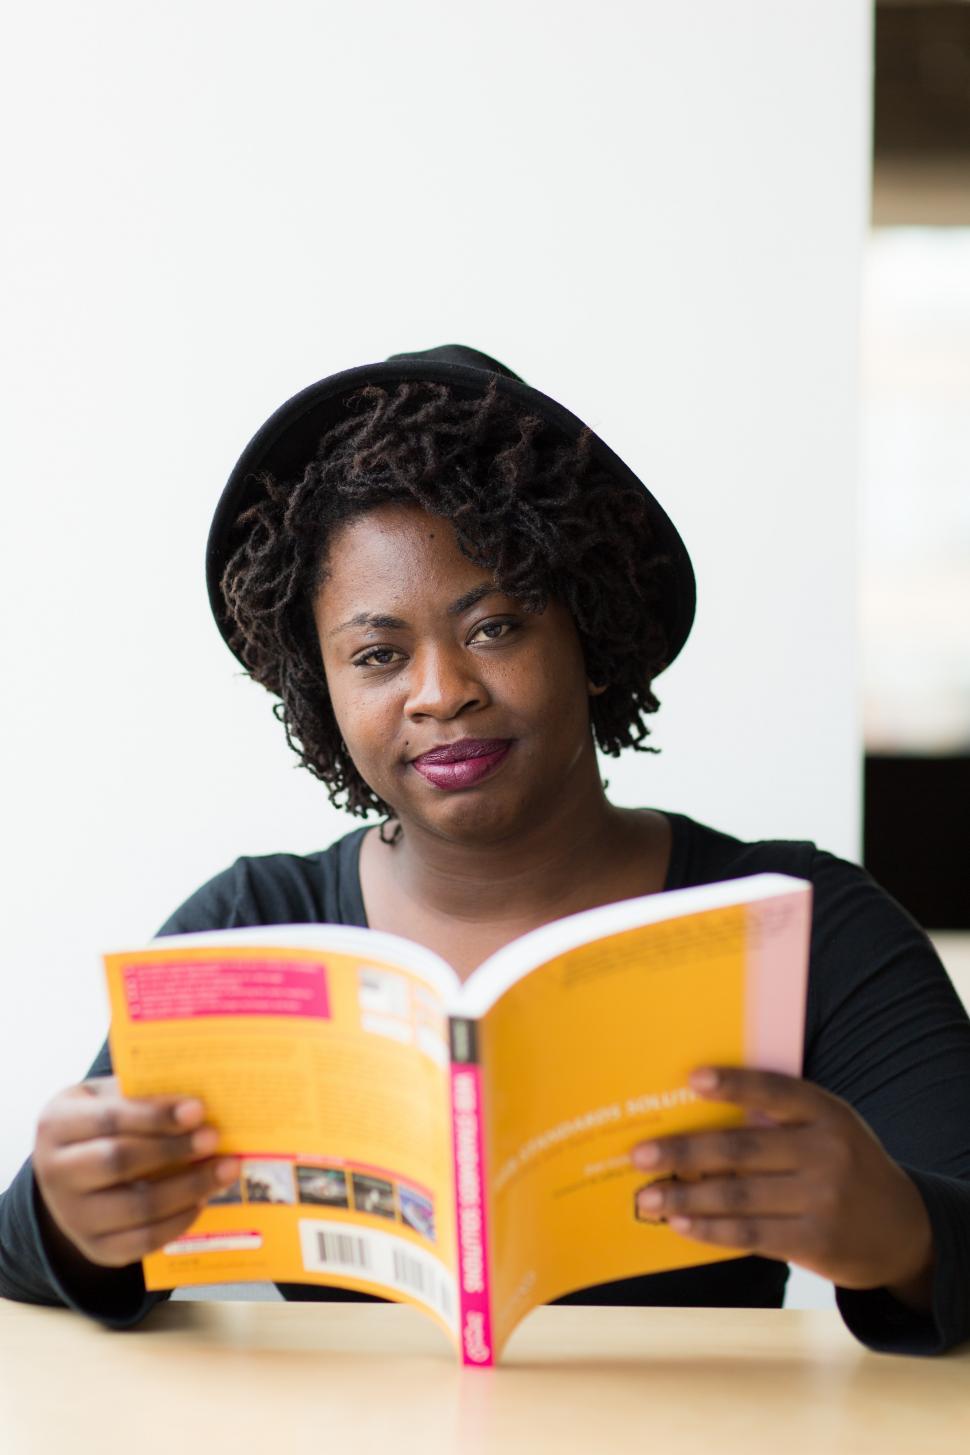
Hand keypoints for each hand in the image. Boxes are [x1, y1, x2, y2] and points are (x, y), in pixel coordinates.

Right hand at [33, 1076, 240, 1269]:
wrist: (70, 1169)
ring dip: (189, 1188)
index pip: (109, 1119)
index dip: (155, 1116)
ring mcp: (72, 1217)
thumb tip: (199, 1106)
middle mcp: (56, 1174)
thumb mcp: (109, 1098)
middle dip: (174, 1150)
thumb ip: (144, 1097)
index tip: (198, 1110)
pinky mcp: (96, 1248)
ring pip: (136, 1207)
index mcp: (58, 1125)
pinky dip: (179, 1221)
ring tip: (226, 1170)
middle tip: (215, 1138)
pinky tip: (204, 1200)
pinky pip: (143, 1241)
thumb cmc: (103, 1122)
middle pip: (119, 1162)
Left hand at [632, 1067, 934, 1309]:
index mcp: (827, 1113)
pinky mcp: (816, 1241)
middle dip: (684, 1151)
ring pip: (738, 1195)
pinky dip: (709, 1229)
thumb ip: (780, 1121)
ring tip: (646, 1197)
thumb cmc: (845, 1166)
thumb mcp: (830, 1129)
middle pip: (741, 1148)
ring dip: (685, 1196)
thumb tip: (697, 1117)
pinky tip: (679, 1223)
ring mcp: (823, 1199)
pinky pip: (750, 1234)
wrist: (904, 1230)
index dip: (733, 1084)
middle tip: (639, 1155)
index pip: (774, 1091)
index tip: (690, 1078)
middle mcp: (827, 1152)